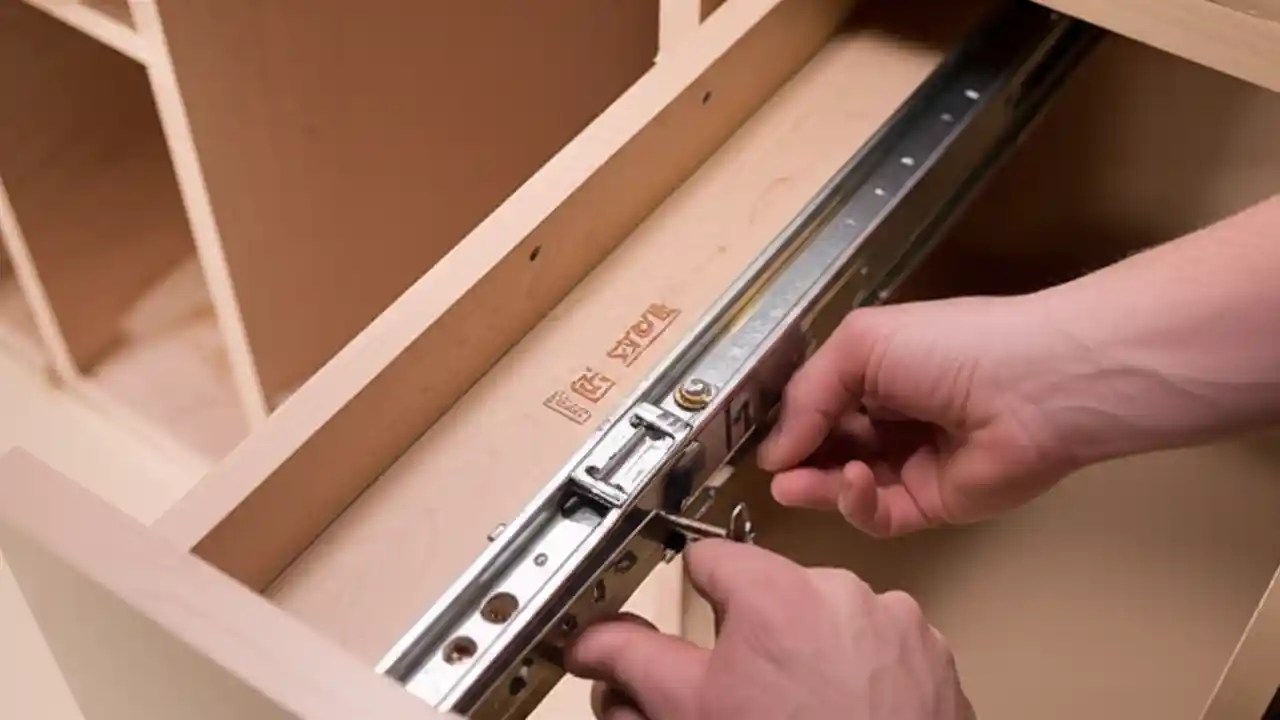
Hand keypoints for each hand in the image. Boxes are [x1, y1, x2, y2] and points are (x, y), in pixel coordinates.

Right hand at [566, 540, 969, 719]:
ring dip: (812, 652)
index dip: (693, 597)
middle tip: (746, 696)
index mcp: (776, 590)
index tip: (694, 631)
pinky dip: (864, 674)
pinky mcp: (934, 659)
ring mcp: (897, 624)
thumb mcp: (687, 711)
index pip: (711, 558)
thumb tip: (590, 639)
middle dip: (753, 636)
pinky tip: (848, 715)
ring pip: (831, 619)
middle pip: (773, 591)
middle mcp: (844, 590)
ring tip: (803, 711)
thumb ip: (631, 660)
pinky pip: (883, 647)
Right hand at [758, 295, 1083, 536]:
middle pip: (829, 447)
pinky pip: (881, 514)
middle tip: (773, 470)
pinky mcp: (933, 504)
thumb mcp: (860, 346)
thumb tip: (771, 454)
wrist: (1036, 386)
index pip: (821, 403)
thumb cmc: (950, 347)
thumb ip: (807, 396)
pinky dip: (856, 503)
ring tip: (790, 484)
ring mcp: (913, 463)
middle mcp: (894, 416)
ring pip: (848, 485)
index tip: (762, 440)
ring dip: (817, 485)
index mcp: (879, 370)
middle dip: (797, 458)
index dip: (791, 422)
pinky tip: (848, 482)